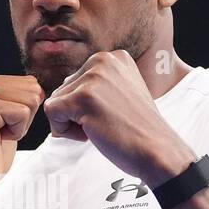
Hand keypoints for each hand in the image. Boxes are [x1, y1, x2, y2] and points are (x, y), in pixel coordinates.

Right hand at [0, 68, 43, 195]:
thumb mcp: (6, 114)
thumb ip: (19, 94)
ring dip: (20, 125)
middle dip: (23, 117)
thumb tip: (42, 85)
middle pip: (32, 89)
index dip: (23, 111)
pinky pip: (23, 113)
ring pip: (31, 100)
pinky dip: (16, 132)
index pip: (30, 83)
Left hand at [43, 50, 197, 183]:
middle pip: (64, 89)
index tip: (112, 114)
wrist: (157, 151)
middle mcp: (102, 60)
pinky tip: (90, 134)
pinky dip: (63, 131)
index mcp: (114, 57)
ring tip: (101, 128)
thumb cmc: (138, 130)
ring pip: (56, 101)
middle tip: (107, 124)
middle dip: (77, 113)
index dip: (87, 106)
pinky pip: (51, 113)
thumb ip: (98, 84)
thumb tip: (63, 89)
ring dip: (71, 123)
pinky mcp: (82, 97)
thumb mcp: (122, 93)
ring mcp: (92, 78)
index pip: (77, 81)